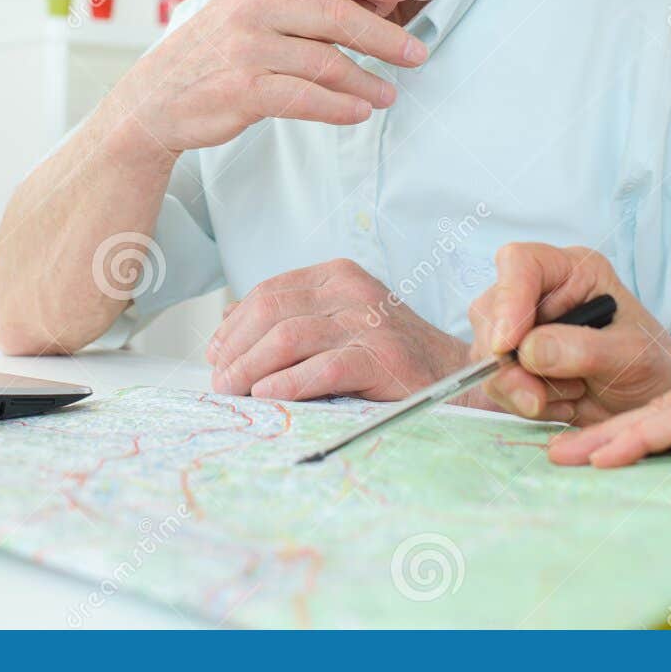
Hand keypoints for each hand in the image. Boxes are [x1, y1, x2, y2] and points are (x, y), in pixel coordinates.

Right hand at [108, 0, 423, 154]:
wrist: (154, 100)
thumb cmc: (213, 56)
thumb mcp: (246, 12)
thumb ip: (296, 3)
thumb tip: (368, 0)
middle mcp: (252, 8)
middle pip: (336, 14)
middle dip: (384, 35)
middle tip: (416, 53)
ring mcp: (246, 48)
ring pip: (325, 62)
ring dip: (366, 81)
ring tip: (389, 95)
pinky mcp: (241, 90)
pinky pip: (304, 98)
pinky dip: (338, 107)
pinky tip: (359, 113)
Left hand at [207, 259, 483, 403]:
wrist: (456, 377)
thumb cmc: (390, 355)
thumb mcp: (340, 322)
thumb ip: (292, 319)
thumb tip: (227, 329)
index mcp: (339, 276)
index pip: (269, 291)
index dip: (234, 324)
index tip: (215, 354)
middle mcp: (353, 291)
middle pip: (272, 312)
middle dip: (235, 349)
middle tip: (219, 381)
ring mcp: (369, 323)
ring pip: (289, 337)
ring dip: (251, 367)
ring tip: (233, 392)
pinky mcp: (382, 358)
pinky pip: (323, 368)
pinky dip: (288, 383)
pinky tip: (269, 396)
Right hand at [469, 243, 670, 423]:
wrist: (649, 406)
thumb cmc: (650, 367)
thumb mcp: (631, 355)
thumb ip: (584, 349)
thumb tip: (528, 350)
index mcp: (572, 271)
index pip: (521, 263)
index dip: (508, 300)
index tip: (508, 346)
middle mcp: (540, 293)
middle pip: (490, 309)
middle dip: (509, 360)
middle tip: (538, 394)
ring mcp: (522, 328)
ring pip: (485, 351)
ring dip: (520, 386)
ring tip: (571, 394)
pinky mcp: (513, 363)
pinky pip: (495, 382)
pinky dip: (523, 401)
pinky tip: (562, 402)